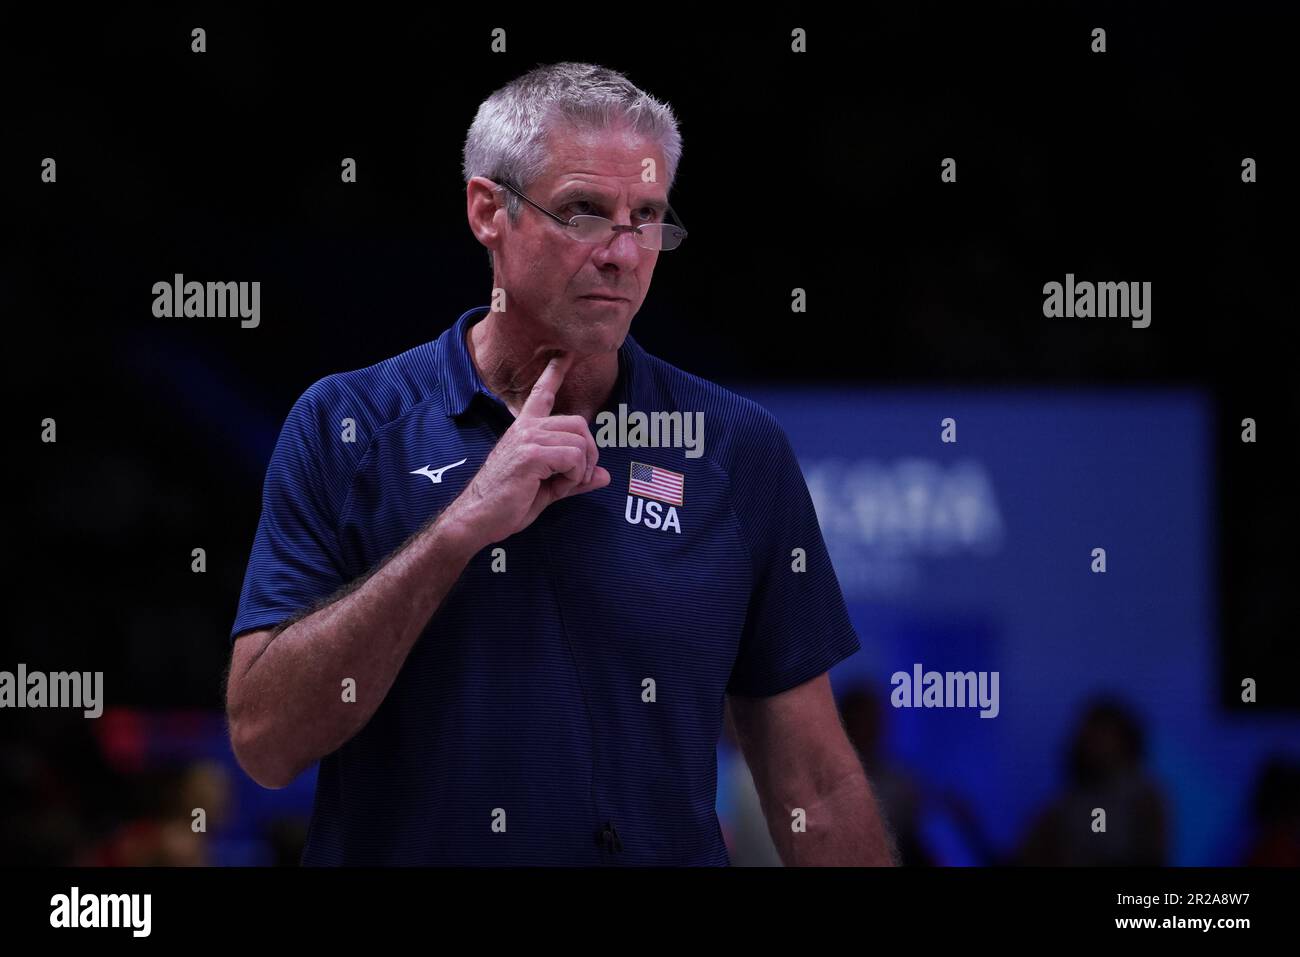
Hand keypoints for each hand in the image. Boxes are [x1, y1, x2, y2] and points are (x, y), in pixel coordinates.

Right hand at [443, 352, 610, 546]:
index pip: (541, 394)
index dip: (554, 372)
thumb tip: (604, 476)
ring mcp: (527, 438)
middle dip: (589, 452)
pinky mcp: (531, 454)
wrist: (477, 519)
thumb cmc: (507, 505)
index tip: (565, 354)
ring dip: (582, 467)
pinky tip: (560, 486)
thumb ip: (575, 479)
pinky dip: (576, 475)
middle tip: (579, 477)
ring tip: (566, 484)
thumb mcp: (548, 490)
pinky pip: (573, 456)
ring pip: (579, 440)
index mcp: (524, 430)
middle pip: (579, 423)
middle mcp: (525, 428)